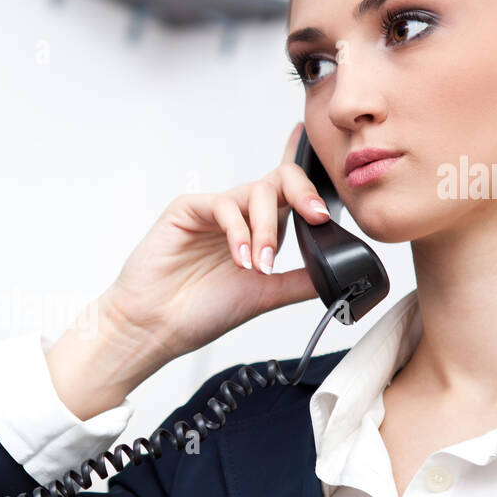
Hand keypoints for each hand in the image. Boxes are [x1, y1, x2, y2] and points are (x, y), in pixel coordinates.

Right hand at [96, 121, 330, 370]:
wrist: (157, 328)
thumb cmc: (199, 313)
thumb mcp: (265, 296)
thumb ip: (301, 280)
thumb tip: (340, 272)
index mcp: (260, 231)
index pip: (288, 194)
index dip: (309, 174)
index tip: (331, 169)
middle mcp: (240, 217)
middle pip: (279, 180)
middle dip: (303, 193)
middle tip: (315, 216)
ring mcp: (214, 211)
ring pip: (256, 192)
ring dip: (267, 229)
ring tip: (260, 266)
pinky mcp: (188, 209)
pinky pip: (224, 204)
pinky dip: (238, 231)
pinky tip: (239, 259)